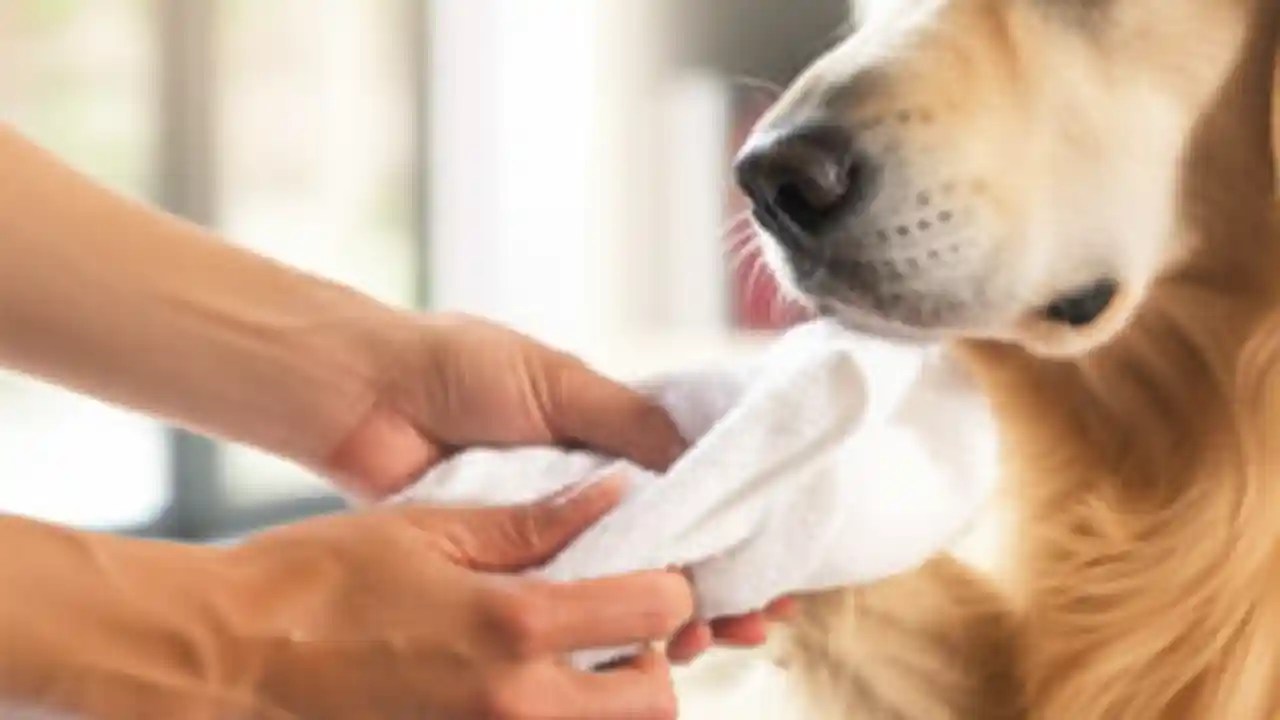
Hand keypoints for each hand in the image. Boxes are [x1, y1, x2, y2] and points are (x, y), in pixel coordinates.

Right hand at [228, 477, 691, 718]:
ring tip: (569, 663)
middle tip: (616, 629)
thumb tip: (611, 496)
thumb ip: (531, 522)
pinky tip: (517, 690)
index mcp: (513, 627)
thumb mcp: (427, 530)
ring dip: (609, 702)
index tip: (648, 572)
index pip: (653, 611)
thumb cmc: (316, 583)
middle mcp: (516, 705)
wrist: (227, 661)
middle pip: (655, 703)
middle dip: (653, 661)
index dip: (667, 585)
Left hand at [323, 312, 778, 661]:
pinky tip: (641, 647)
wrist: (366, 393)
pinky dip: (600, 624)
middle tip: (753, 619)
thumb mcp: (557, 383)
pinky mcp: (501, 566)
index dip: (729, 527)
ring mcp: (543, 534)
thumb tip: (704, 460)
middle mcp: (582, 493)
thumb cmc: (458, 368)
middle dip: (711, 584)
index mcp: (604, 441)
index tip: (771, 563)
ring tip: (707, 641)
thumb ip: (630, 422)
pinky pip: (560, 599)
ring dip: (669, 613)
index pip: (687, 490)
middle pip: (664, 548)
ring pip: (619, 583)